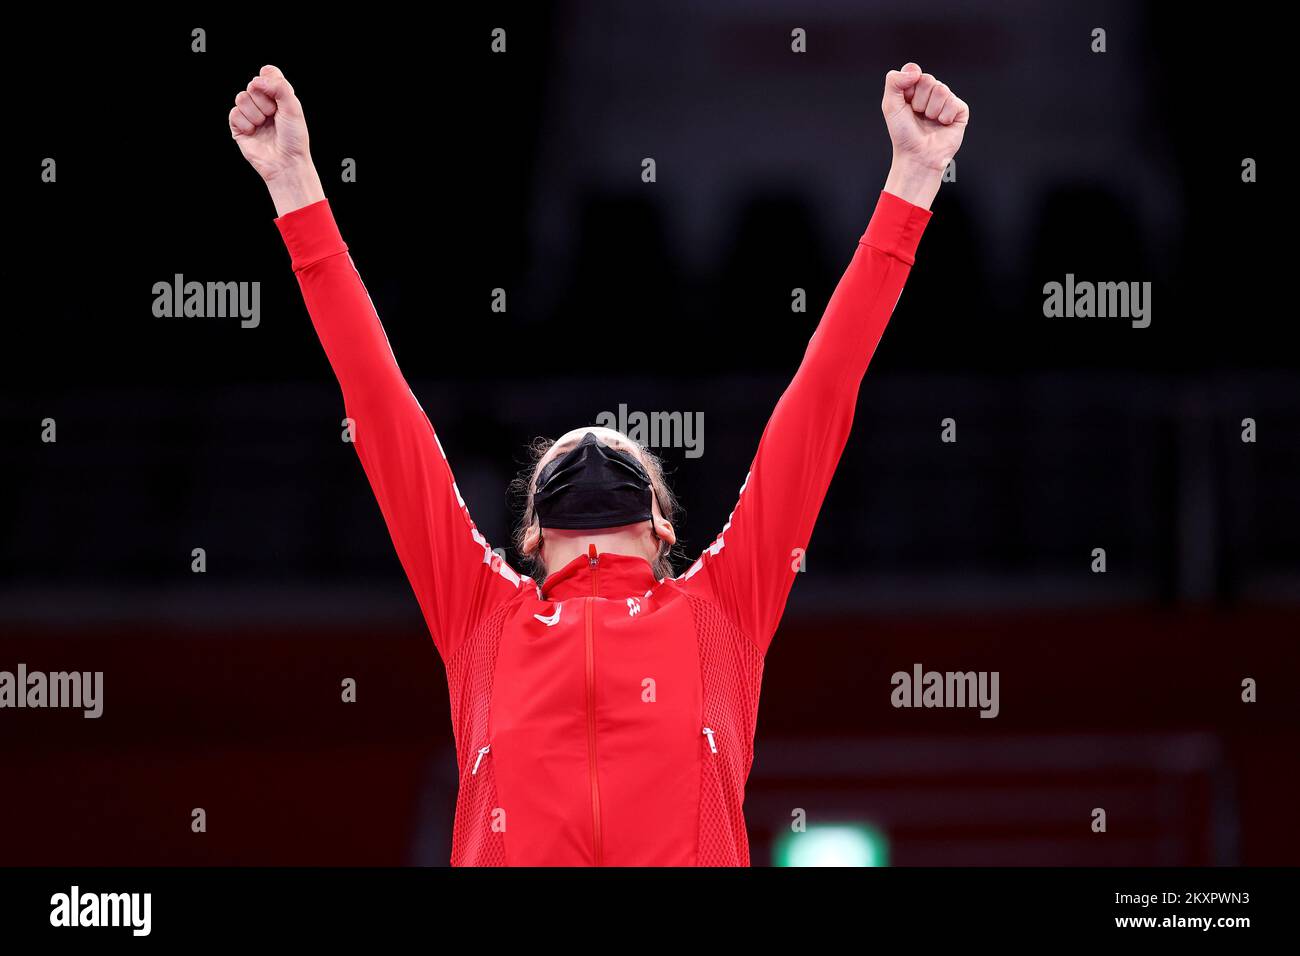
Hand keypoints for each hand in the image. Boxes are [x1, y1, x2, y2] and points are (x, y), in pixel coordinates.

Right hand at [229, 65, 323, 214]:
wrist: (286, 162)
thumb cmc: (293, 138)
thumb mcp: (293, 108)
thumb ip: (279, 87)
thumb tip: (257, 81)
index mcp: (278, 96)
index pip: (267, 73)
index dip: (270, 82)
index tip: (278, 97)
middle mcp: (263, 103)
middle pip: (252, 85)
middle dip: (264, 102)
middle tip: (274, 117)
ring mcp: (250, 114)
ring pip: (241, 97)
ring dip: (255, 114)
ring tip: (264, 126)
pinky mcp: (239, 126)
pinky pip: (234, 113)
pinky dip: (246, 124)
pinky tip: (254, 133)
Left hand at [881, 62, 968, 170]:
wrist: (917, 156)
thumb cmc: (903, 134)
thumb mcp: (890, 106)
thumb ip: (894, 82)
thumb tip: (915, 70)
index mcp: (915, 89)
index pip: (914, 71)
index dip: (909, 88)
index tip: (906, 102)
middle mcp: (931, 93)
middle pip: (928, 79)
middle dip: (919, 100)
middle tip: (918, 115)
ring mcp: (947, 101)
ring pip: (942, 90)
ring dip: (931, 110)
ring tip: (929, 121)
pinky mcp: (959, 111)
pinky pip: (954, 102)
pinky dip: (944, 116)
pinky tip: (942, 125)